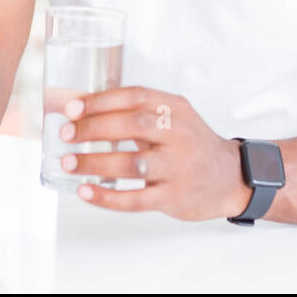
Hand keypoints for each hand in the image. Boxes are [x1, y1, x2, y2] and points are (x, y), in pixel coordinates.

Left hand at [57, 86, 253, 221]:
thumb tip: (86, 112)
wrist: (231, 177)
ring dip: (94, 162)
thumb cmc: (192, 145)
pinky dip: (107, 197)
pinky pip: (135, 199)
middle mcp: (178, 135)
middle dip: (93, 128)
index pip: (135, 96)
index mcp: (175, 109)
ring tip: (68, 162)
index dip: (101, 101)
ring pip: (131, 163)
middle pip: (132, 125)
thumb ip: (139, 113)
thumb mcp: (175, 118)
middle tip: (66, 134)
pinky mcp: (173, 197)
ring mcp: (177, 167)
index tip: (72, 108)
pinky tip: (86, 191)